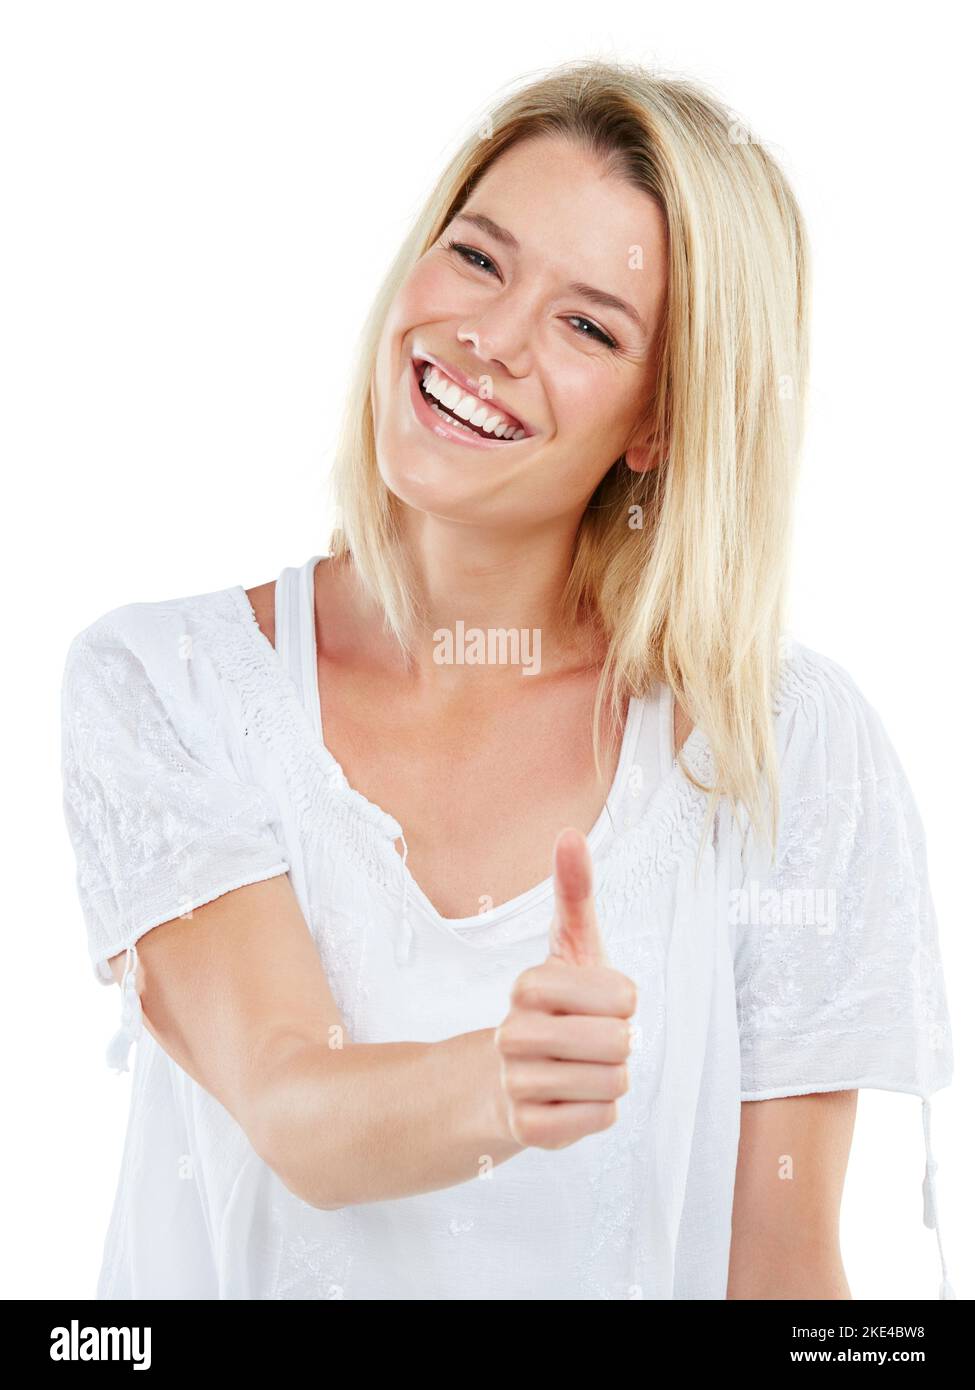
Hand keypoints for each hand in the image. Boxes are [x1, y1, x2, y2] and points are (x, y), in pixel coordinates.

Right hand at [494, 827, 636, 1149]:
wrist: (510, 1078)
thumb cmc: (559, 1004)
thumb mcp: (574, 948)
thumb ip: (575, 892)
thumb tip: (568, 833)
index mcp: (528, 985)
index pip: (622, 996)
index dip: (624, 1001)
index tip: (601, 1001)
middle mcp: (513, 1033)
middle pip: (619, 1043)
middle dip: (620, 1043)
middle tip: (593, 1039)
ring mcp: (516, 1083)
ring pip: (613, 1084)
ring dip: (611, 1079)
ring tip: (582, 1068)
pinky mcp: (527, 1130)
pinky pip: (600, 1119)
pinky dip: (598, 1111)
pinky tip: (571, 1099)